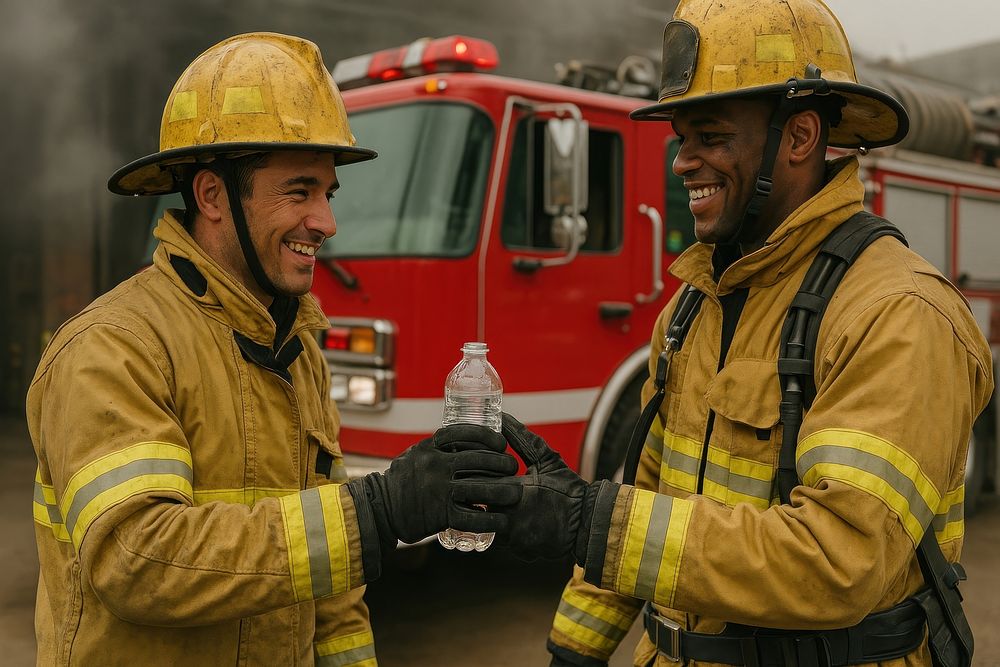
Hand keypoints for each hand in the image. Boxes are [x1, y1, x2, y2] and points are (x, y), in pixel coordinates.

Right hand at [348, 424, 516, 549]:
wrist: (379, 508)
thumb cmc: (400, 480)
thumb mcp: (416, 454)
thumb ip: (438, 449)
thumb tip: (464, 442)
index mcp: (431, 447)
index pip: (466, 433)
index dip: (488, 437)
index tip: (501, 443)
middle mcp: (436, 465)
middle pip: (480, 460)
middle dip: (503, 463)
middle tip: (513, 468)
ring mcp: (439, 490)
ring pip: (481, 488)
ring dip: (504, 491)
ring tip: (516, 493)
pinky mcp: (440, 515)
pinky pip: (473, 517)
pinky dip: (491, 519)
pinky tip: (503, 521)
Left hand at [454, 413, 602, 560]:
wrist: (588, 523)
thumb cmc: (568, 489)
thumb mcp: (546, 459)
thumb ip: (522, 438)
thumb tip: (501, 416)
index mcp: (517, 488)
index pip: (481, 478)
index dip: (471, 472)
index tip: (465, 466)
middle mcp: (513, 513)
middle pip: (476, 501)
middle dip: (468, 492)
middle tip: (462, 485)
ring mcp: (515, 535)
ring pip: (483, 523)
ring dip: (478, 513)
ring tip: (476, 503)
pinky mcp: (519, 550)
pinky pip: (498, 541)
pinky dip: (494, 530)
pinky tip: (494, 521)